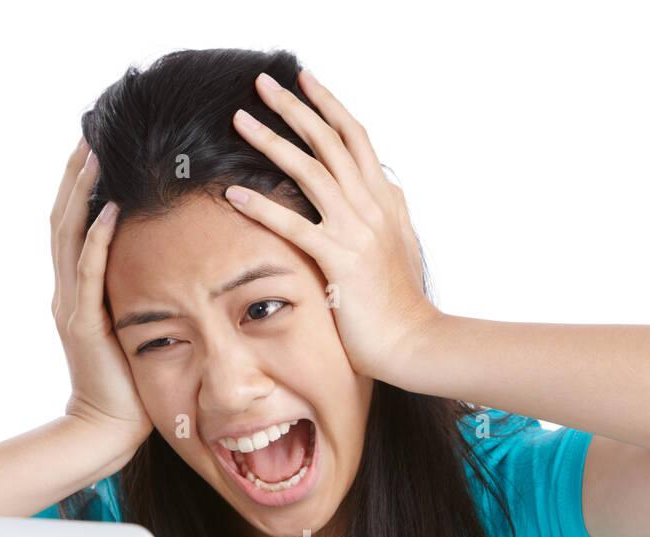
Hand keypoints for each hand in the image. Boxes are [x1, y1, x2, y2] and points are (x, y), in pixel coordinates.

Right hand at [50, 137, 152, 448]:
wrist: (106, 430)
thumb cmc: (130, 387)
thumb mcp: (136, 331)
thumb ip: (139, 299)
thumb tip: (165, 271)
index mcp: (79, 293)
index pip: (76, 229)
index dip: (82, 189)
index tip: (97, 152)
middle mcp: (67, 292)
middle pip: (65, 220)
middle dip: (76, 177)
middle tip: (90, 135)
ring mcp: (71, 306)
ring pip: (69, 236)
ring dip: (81, 192)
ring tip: (93, 153)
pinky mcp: (83, 324)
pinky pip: (89, 271)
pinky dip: (97, 237)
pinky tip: (109, 208)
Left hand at [224, 68, 439, 382]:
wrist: (414, 342)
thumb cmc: (402, 305)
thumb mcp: (401, 248)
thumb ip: (391, 215)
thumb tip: (388, 191)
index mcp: (386, 201)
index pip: (356, 138)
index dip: (329, 106)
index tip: (305, 81)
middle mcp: (373, 207)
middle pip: (331, 141)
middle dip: (295, 107)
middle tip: (263, 82)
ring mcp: (357, 232)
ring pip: (311, 170)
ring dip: (273, 140)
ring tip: (241, 120)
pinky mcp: (340, 261)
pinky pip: (294, 225)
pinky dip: (262, 206)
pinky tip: (234, 193)